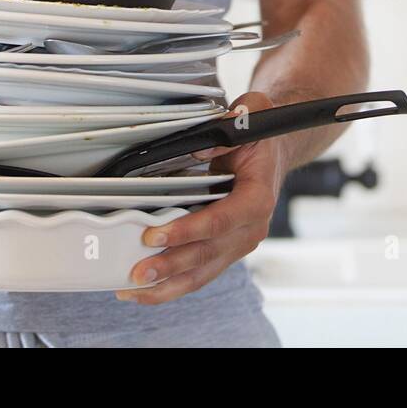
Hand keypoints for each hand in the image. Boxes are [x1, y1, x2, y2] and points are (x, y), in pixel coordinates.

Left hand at [118, 91, 285, 303]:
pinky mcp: (225, 252)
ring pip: (202, 273)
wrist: (273, 154)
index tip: (155, 235)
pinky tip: (145, 291)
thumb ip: (229, 126)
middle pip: (208, 254)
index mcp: (258, 198)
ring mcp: (238, 244)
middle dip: (171, 265)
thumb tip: (198, 144)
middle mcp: (251, 228)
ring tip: (134, 289)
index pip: (221, 221)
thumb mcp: (250, 117)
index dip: (187, 230)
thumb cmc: (258, 137)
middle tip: (138, 271)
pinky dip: (172, 284)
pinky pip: (199, 274)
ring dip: (168, 285)